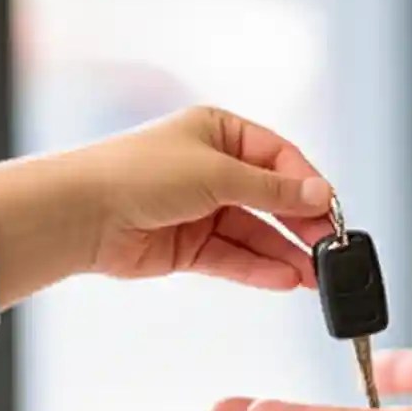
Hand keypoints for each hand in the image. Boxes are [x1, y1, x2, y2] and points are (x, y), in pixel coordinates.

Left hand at [0, 106, 334, 307]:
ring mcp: (200, 209)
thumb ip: (273, 191)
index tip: (330, 210)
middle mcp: (211, 168)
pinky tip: (284, 279)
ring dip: (284, 253)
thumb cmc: (137, 173)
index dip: (306, 185)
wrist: (81, 213)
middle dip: (300, 224)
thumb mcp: (217, 173)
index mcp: (218, 131)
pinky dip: (258, 268)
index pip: (279, 158)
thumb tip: (320, 195)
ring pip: (255, 233)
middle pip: (270, 198)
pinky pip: (233, 257)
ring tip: (315, 275)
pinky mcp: (188, 246)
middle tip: (329, 248)